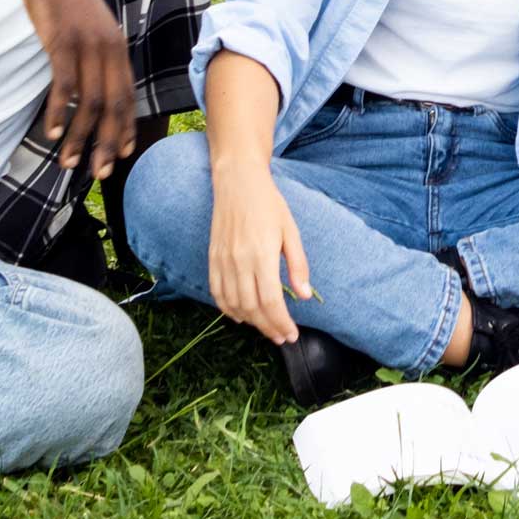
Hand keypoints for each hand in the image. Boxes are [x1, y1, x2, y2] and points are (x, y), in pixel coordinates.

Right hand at [15, 0, 136, 181]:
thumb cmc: (64, 1)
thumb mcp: (88, 28)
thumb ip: (95, 55)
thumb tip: (92, 86)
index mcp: (118, 47)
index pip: (128, 97)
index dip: (125, 128)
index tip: (120, 155)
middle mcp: (110, 49)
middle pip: (115, 106)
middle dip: (107, 143)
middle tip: (101, 173)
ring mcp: (88, 46)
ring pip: (90, 102)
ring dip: (80, 136)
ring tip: (70, 162)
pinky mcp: (63, 42)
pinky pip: (65, 86)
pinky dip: (60, 113)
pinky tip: (53, 133)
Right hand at [208, 162, 311, 344]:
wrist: (238, 182)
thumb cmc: (269, 204)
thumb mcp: (291, 231)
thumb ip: (298, 265)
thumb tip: (306, 296)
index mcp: (261, 254)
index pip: (270, 301)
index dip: (281, 322)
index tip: (291, 334)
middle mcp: (239, 261)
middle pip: (252, 308)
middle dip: (268, 328)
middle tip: (282, 337)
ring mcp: (223, 261)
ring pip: (233, 305)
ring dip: (250, 322)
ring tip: (266, 328)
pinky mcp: (212, 258)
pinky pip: (217, 292)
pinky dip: (228, 309)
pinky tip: (241, 316)